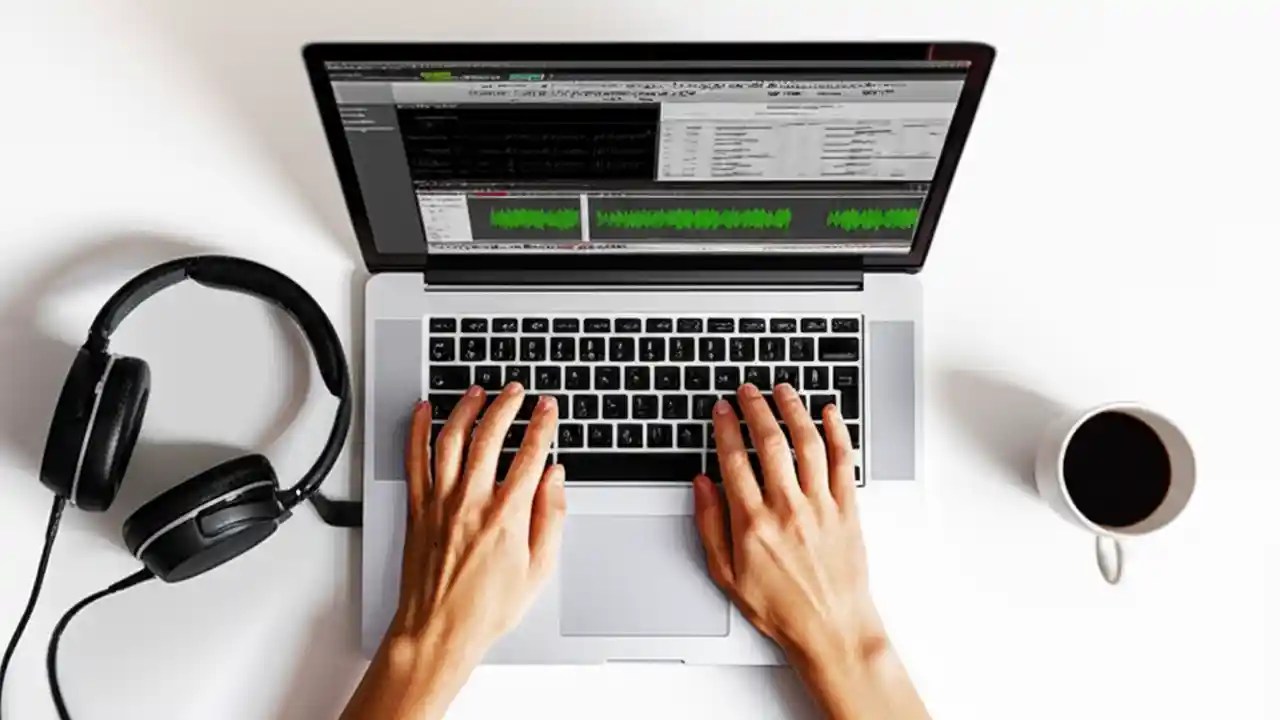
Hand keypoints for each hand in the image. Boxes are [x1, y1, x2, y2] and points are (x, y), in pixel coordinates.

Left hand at [342, 383, 564, 719]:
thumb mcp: (539, 570)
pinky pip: (415, 459)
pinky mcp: (417, 508)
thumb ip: (551, 517)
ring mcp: (440, 502)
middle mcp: (472, 501)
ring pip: (451, 438)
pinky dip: (418, 430)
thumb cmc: (485, 608)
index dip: (542, 424)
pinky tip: (424, 411)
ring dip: (466, 408)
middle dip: (507, 405)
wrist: (438, 630)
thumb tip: (555, 479)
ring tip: (479, 391)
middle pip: (489, 435)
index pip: (529, 454)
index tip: (547, 407)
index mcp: (507, 516)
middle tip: (517, 391)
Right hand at [693, 382, 927, 719]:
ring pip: (806, 443)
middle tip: (748, 391)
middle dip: (755, 408)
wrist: (830, 629)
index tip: (721, 409)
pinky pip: (843, 461)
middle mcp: (787, 508)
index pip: (734, 459)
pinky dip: (838, 432)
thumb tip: (702, 485)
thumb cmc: (779, 608)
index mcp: (753, 523)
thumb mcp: (726, 574)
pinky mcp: (847, 509)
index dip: (724, 427)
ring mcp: (820, 506)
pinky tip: (829, 413)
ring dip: (793, 410)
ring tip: (783, 391)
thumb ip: (710, 525)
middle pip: (769, 442)